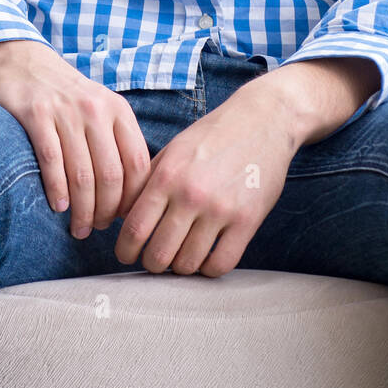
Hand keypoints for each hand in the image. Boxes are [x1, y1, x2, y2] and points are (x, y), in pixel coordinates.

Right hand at [0, 39, 150, 238]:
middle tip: (99, 229)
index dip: (134, 197)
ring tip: (79, 229)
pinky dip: (56, 190)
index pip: (137, 162)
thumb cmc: (69, 98)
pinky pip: (51, 161)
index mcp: (119, 111)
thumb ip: (118, 141)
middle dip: (107, 211)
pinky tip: (58, 207)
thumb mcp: (102, 109)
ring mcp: (66, 112)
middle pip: (111, 174)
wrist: (24, 65)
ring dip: (82, 210)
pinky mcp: (36, 115)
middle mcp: (96, 110)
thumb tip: (134, 194)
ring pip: (82, 173)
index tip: (125, 218)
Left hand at [114, 77, 297, 277]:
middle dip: (151, 263)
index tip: (128, 254)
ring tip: (183, 254)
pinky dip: (209, 269)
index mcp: (168, 176)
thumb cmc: (215, 135)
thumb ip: (147, 182)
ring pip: (187, 264)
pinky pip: (221, 264)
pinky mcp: (248, 220)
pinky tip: (207, 256)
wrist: (265, 118)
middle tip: (156, 257)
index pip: (134, 231)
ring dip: (181, 266)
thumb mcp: (174, 149)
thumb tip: (123, 217)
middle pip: (157, 255)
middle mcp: (192, 195)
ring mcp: (221, 209)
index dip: (125, 251)